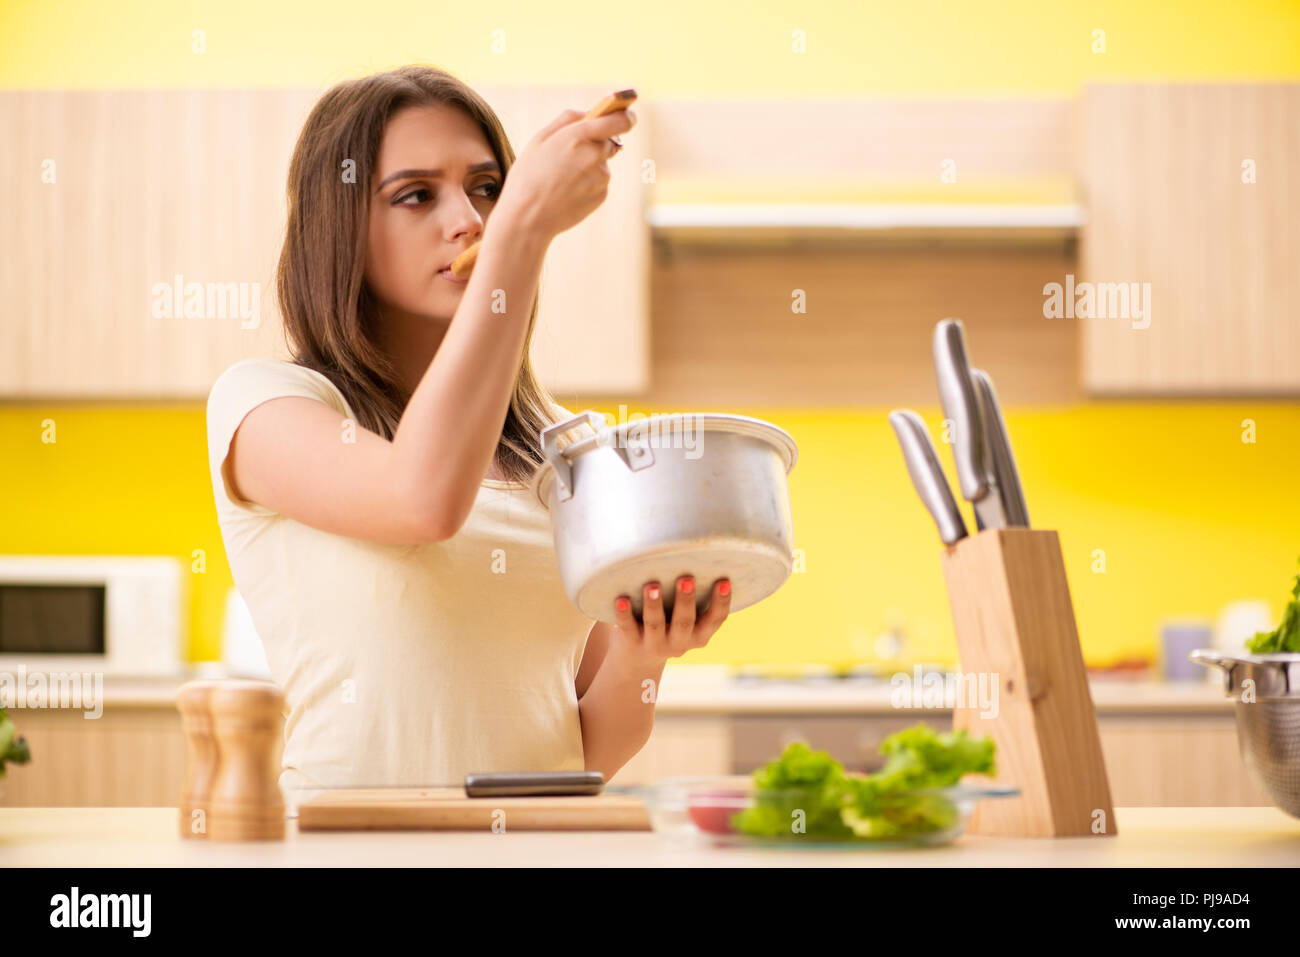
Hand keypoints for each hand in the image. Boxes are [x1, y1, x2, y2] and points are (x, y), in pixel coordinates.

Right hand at [494, 106, 635, 240]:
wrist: (528, 217)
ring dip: (590, 165)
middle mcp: (594, 155)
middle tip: (571, 156)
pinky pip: (600, 181)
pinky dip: (588, 183)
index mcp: (578, 136)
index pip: (619, 120)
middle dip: (596, 144)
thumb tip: (589, 113)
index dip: (626, 116)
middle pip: (609, 141)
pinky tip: (568, 190)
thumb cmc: (528, 175)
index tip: (629, 114)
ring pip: (602, 162)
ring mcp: (601, 176)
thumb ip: (567, 119)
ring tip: (564, 178)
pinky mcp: (602, 194)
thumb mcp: (540, 138)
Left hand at [611, 576, 731, 664]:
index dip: (722, 602)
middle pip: (684, 623)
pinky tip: (621, 598)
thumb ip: (692, 597)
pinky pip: (627, 627)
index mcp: (699, 635)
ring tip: (652, 586)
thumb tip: (694, 548)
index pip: (715, 620)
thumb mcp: (685, 618)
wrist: (637, 659)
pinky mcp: (631, 642)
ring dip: (654, 605)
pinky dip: (624, 613)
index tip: (724, 581)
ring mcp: (655, 644)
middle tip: (686, 578)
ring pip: (655, 625)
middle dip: (686, 601)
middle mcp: (679, 643)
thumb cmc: (669, 623)